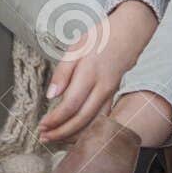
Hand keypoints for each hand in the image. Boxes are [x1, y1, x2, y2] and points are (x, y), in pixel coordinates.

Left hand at [38, 1, 157, 143]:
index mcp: (90, 73)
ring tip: (55, 139)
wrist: (129, 33)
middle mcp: (103, 87)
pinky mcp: (113, 96)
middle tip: (45, 137)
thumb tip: (51, 95)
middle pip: (82, 119)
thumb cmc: (100, 37)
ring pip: (93, 123)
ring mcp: (110, 93)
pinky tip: (74, 132)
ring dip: (73, 135)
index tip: (42, 125)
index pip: (71, 105)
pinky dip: (86, 129)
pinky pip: (100, 118)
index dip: (55, 119)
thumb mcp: (76, 47)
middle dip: (61, 133)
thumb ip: (62, 72)